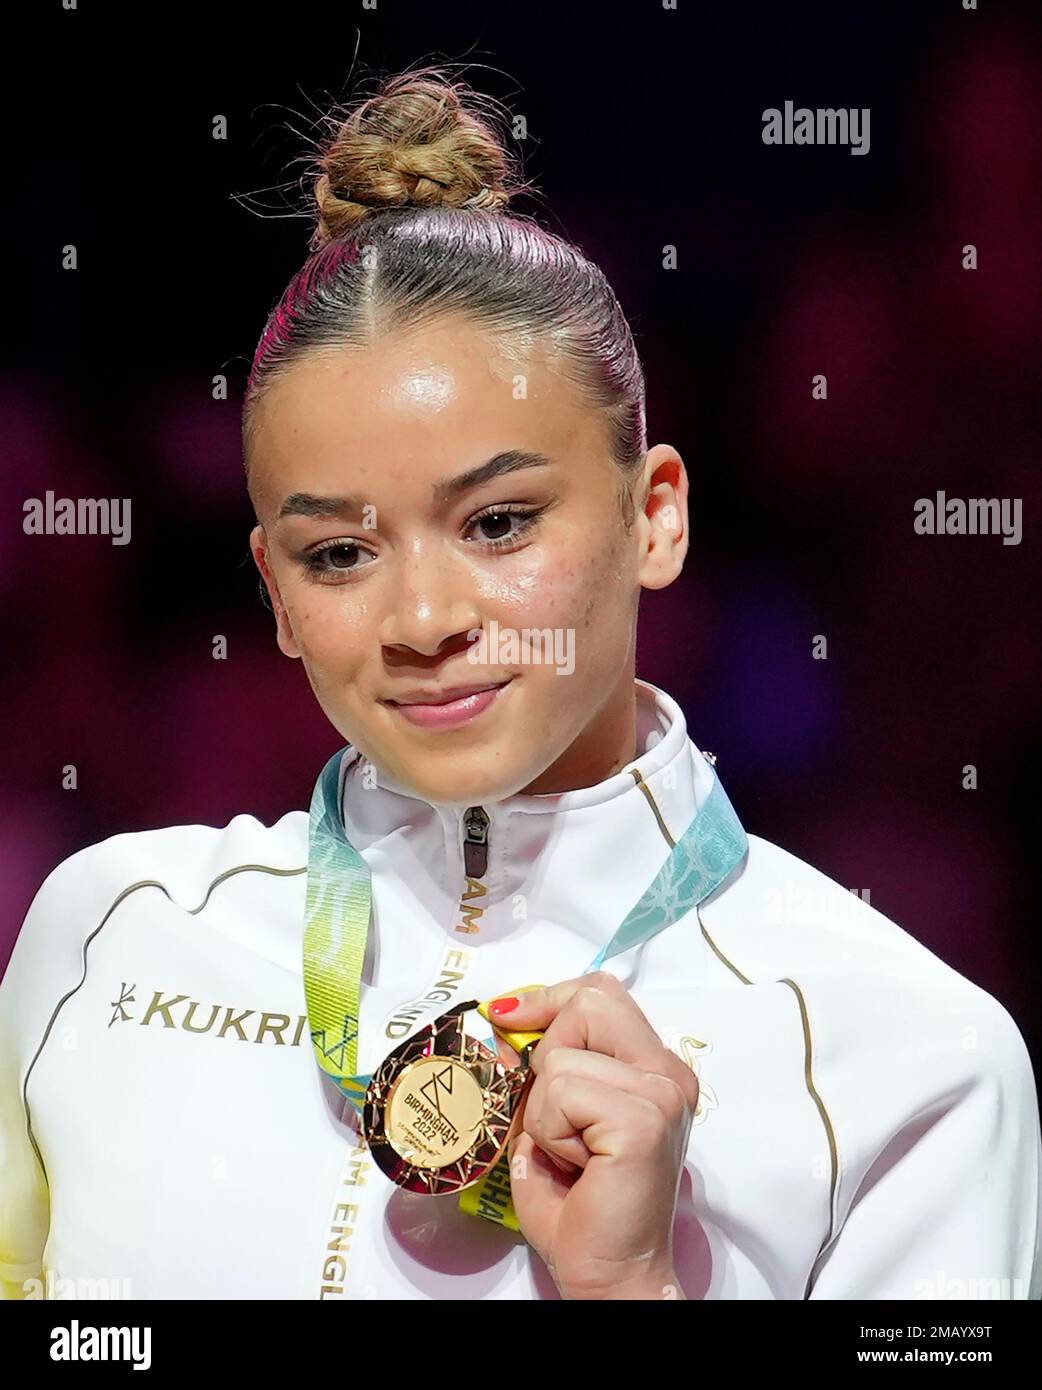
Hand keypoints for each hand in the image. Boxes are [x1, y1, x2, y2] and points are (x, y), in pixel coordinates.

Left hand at [488, 972, 695, 1299]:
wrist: (610, 1275)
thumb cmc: (580, 1207)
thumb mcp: (559, 1116)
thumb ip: (551, 1066)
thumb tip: (506, 1020)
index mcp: (656, 1068)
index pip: (601, 994)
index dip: (550, 998)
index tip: (508, 1015)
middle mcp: (668, 1074)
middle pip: (589, 1003)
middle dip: (548, 1051)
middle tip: (556, 1115)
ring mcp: (662, 1094)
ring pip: (562, 1059)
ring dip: (544, 1111)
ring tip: (569, 1153)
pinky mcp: (643, 1120)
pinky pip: (562, 1094)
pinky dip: (551, 1132)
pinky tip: (576, 1166)